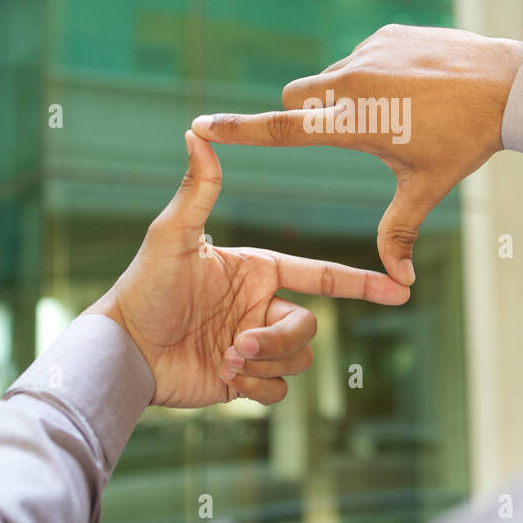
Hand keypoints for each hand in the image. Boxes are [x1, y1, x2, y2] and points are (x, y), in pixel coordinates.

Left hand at [85, 132, 409, 407]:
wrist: (123, 350)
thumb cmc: (144, 286)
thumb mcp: (172, 235)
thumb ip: (197, 189)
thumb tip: (197, 132)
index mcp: (258, 270)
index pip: (321, 274)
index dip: (361, 282)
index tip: (399, 289)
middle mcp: (261, 305)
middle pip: (310, 325)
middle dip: (279, 338)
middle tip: (237, 343)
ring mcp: (254, 343)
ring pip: (298, 359)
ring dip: (266, 363)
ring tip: (226, 358)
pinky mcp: (244, 379)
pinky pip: (278, 390)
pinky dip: (258, 388)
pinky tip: (227, 380)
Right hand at [192, 26, 522, 285]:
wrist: (506, 84)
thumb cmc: (465, 141)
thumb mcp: (426, 188)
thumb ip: (399, 232)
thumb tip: (398, 284)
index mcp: (353, 122)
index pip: (282, 129)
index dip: (238, 130)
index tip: (201, 124)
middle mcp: (352, 80)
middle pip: (298, 98)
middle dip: (308, 115)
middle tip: (353, 133)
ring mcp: (369, 52)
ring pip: (331, 76)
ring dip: (344, 95)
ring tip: (398, 111)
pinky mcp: (387, 33)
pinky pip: (361, 55)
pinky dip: (373, 73)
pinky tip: (414, 86)